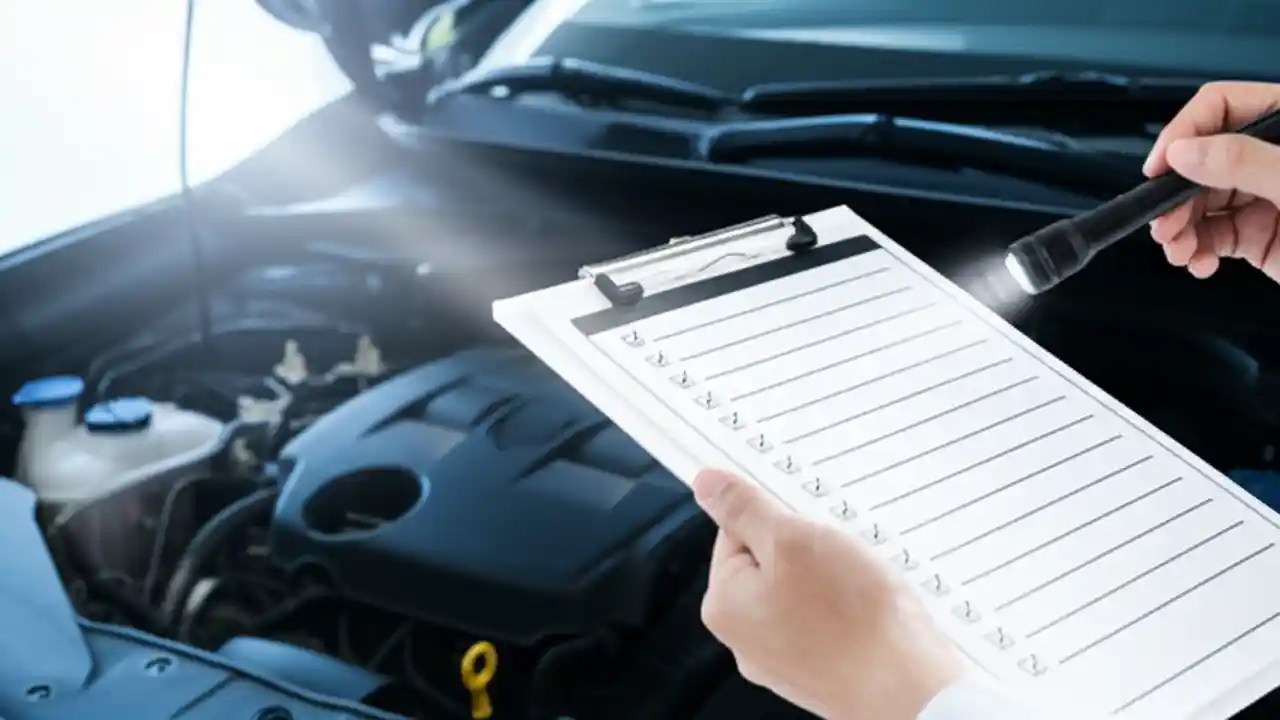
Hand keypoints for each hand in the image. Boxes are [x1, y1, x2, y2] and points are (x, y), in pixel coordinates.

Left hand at [692, 469, 964, 719]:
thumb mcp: (793, 540)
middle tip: (841, 556)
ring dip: (830, 577)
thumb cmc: (854, 617)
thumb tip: (706, 482)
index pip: (737, 532)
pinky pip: (824, 620)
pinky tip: (867, 610)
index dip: (777, 520)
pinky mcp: (819, 669)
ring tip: (860, 584)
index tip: (809, 526)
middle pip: (768, 562)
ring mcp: (782, 658)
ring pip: (801, 590)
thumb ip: (745, 509)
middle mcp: (745, 638)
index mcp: (724, 605)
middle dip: (807, 550)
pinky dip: (845, 608)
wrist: (912, 692)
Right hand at [1145, 81, 1279, 281]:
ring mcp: (1263, 195)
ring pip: (1197, 202)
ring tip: (1178, 249)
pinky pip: (1210, 237)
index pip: (1220, 106)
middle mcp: (1270, 156)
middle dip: (1174, 196)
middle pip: (1199, 160)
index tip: (1161, 167)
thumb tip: (1186, 153)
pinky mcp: (1257, 233)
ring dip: (1178, 229)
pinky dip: (1195, 252)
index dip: (1184, 132)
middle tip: (1164, 222)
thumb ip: (1244, 162)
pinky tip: (1198, 261)